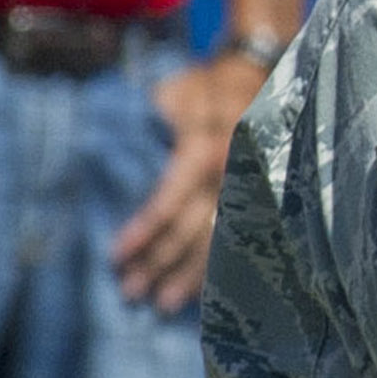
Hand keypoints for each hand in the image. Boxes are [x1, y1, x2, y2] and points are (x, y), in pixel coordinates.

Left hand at [112, 51, 264, 311]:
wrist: (259, 74)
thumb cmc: (208, 84)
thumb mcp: (178, 90)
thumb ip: (156, 122)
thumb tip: (122, 150)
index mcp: (207, 151)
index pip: (171, 200)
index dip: (145, 230)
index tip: (117, 256)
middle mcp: (230, 177)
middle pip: (192, 229)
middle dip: (161, 263)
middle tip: (132, 291)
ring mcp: (248, 190)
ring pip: (218, 240)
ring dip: (190, 275)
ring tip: (164, 303)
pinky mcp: (256, 196)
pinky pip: (237, 236)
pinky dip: (219, 264)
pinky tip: (203, 289)